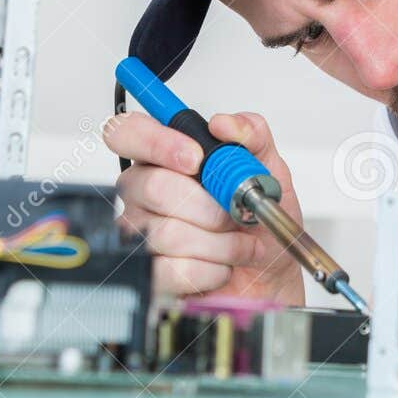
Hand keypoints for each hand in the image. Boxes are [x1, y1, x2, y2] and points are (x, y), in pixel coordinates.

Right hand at [104, 109, 305, 305]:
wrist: (270, 272)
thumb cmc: (259, 221)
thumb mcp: (269, 168)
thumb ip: (252, 134)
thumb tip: (224, 124)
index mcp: (164, 158)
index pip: (127, 133)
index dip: (155, 142)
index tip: (196, 159)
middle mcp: (143, 192)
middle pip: (152, 186)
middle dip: (210, 206)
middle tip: (234, 213)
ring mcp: (140, 233)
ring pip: (167, 232)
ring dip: (221, 242)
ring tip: (239, 243)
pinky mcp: (149, 273)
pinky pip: (171, 269)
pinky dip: (212, 270)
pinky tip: (223, 266)